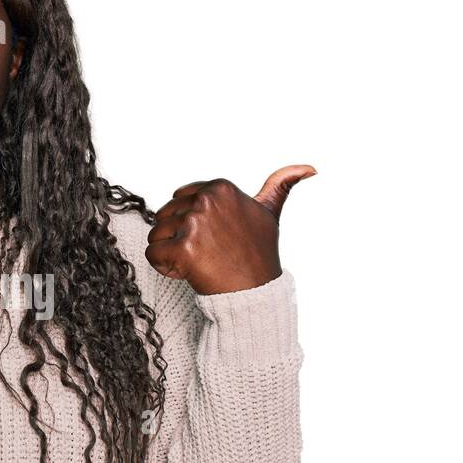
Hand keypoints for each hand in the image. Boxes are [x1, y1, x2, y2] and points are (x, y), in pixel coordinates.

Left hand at [145, 164, 316, 293]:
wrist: (255, 294)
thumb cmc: (258, 254)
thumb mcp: (270, 214)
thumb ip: (280, 185)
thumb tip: (310, 168)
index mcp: (220, 187)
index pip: (180, 198)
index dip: (191, 221)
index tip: (215, 237)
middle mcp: (207, 200)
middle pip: (165, 215)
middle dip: (178, 236)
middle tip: (208, 252)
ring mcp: (194, 224)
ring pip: (156, 234)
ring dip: (171, 253)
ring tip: (200, 262)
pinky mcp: (182, 249)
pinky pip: (152, 254)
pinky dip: (164, 267)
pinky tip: (189, 272)